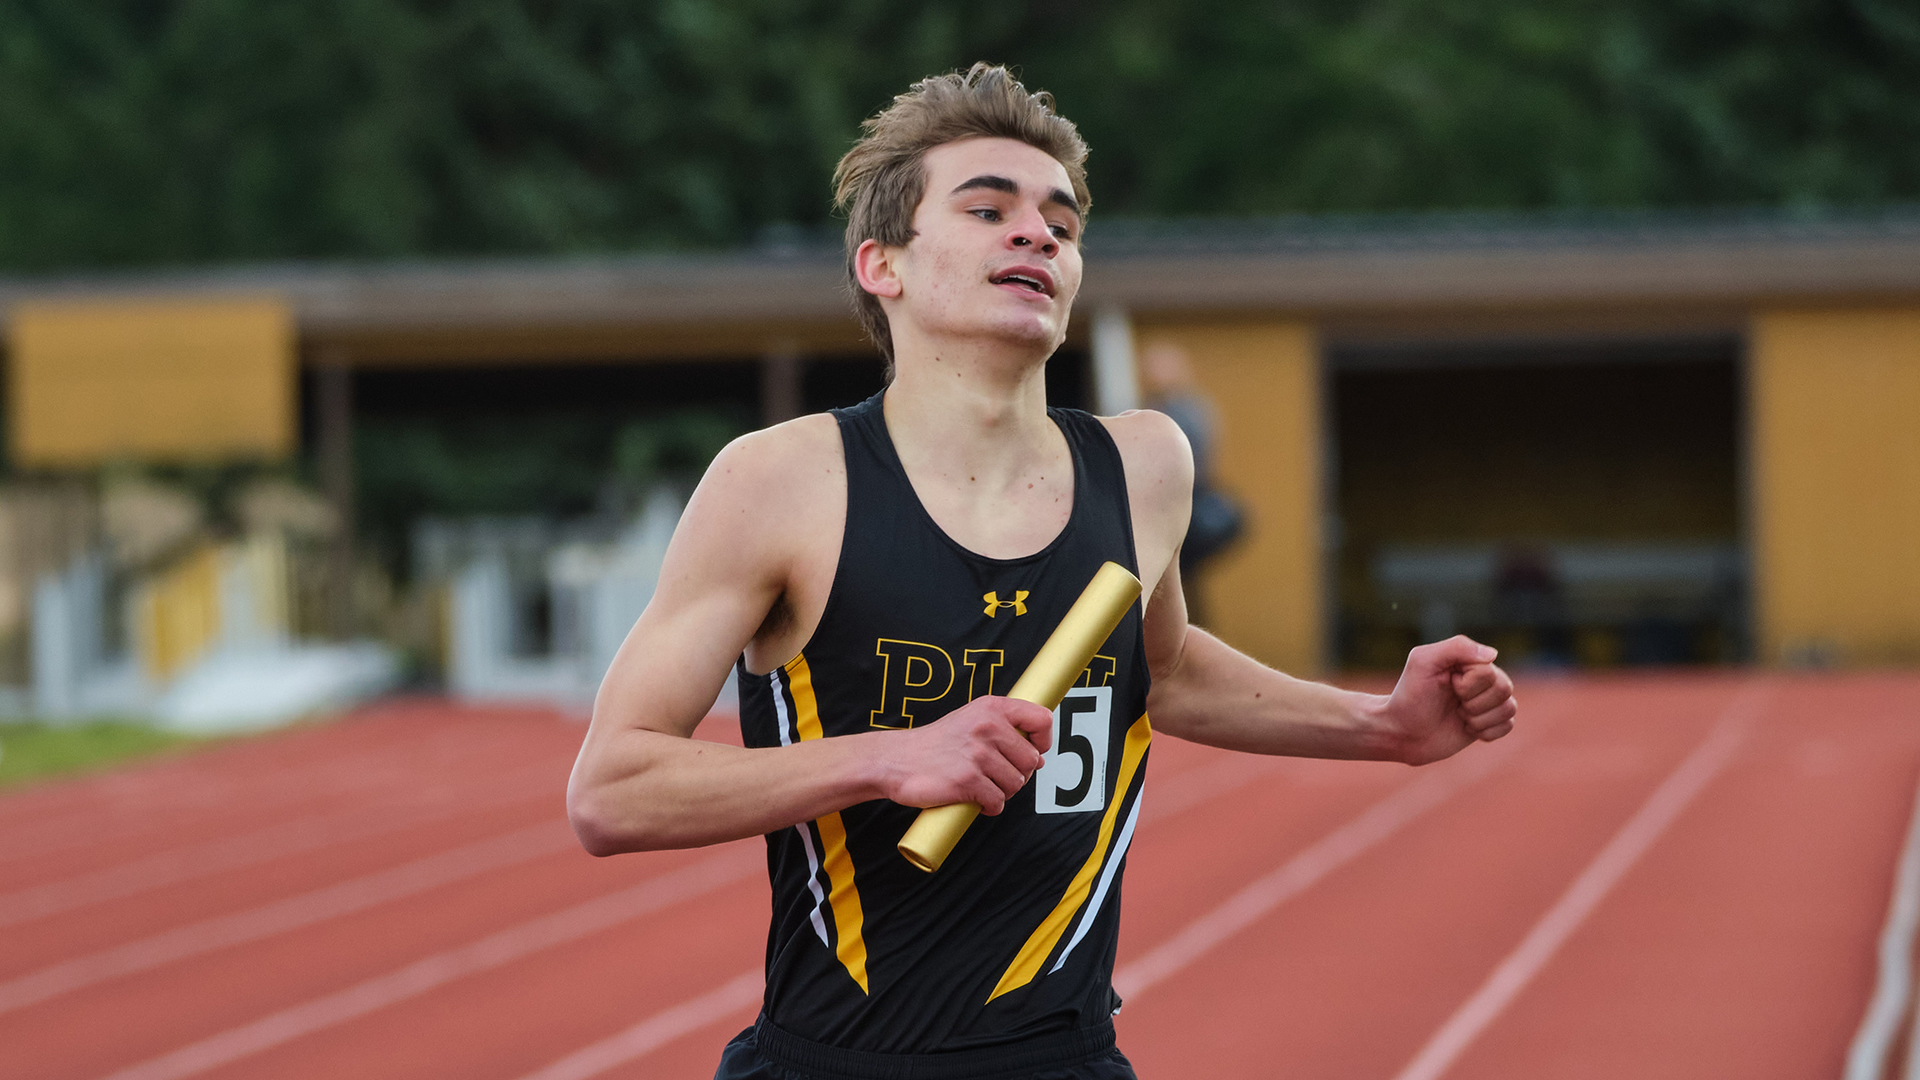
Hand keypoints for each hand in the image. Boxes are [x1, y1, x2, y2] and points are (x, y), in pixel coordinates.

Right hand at [873, 696, 1053, 814]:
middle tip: (995, 775)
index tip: (1033, 750)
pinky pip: (998, 802)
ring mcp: (978, 754)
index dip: (1043, 741)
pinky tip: (975, 799)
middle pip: (1031, 761)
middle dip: (1017, 774)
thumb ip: (1004, 730)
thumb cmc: (936, 744)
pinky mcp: (968, 780)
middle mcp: (987, 727)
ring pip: (1016, 784)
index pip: (1042, 720)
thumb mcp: (970, 720)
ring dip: (1002, 792)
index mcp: (991, 708)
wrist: (896, 760)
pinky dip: (989, 806)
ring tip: (981, 784)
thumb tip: (1039, 756)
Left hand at [1379, 635, 1516, 764]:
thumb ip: (1456, 647)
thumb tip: (1493, 654)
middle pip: (1504, 688)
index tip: (1447, 686)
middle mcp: (1482, 679)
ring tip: (1458, 716)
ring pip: (1509, 708)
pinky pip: (1508, 725)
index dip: (1467, 685)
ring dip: (1480, 718)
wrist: (1402, 733)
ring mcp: (1487, 701)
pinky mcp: (1489, 723)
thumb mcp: (1423, 662)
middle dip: (1474, 703)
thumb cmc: (1409, 695)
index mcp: (1469, 661)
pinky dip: (1487, 732)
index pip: (1489, 672)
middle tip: (1453, 705)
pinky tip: (1467, 729)